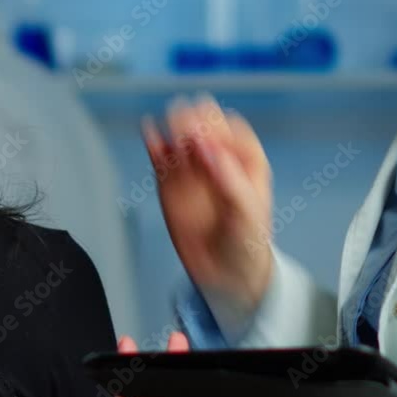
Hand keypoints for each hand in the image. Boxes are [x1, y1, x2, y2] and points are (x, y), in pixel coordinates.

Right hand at [141, 94, 273, 314]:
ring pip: (180, 135)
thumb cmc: (246, 242)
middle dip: (193, 123)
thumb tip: (210, 149)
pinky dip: (153, 142)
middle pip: (204, 126)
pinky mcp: (169, 179)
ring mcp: (192, 165)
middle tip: (184, 130)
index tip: (206, 140)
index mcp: (246, 158)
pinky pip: (160, 155)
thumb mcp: (248, 214)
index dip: (219, 129)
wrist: (226, 273)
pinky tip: (148, 131)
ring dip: (172, 127)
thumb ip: (230, 181)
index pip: (232, 129)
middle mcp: (218, 155)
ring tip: (166, 128)